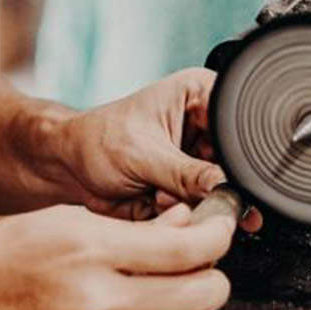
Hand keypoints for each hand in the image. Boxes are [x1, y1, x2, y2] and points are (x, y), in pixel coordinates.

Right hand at [0, 202, 234, 309]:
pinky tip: (132, 299)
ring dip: (187, 298)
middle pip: (199, 296)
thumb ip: (127, 226)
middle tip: (207, 254)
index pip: (184, 251)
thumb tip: (182, 226)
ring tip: (170, 274)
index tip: (221, 225)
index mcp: (88, 250)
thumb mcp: (62, 219)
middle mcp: (98, 301)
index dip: (217, 236)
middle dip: (215, 272)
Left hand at [53, 67, 260, 227]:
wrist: (71, 168)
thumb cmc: (98, 142)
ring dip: (192, 203)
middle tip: (173, 190)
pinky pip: (205, 210)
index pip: (239, 125)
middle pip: (237, 164)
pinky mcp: (192, 187)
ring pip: (223, 192)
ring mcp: (201, 158)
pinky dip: (183, 214)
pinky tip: (156, 201)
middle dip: (208, 187)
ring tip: (157, 193)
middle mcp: (207, 125)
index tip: (221, 179)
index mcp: (201, 95)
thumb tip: (227, 192)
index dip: (237, 155)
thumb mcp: (144, 155)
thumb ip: (188, 176)